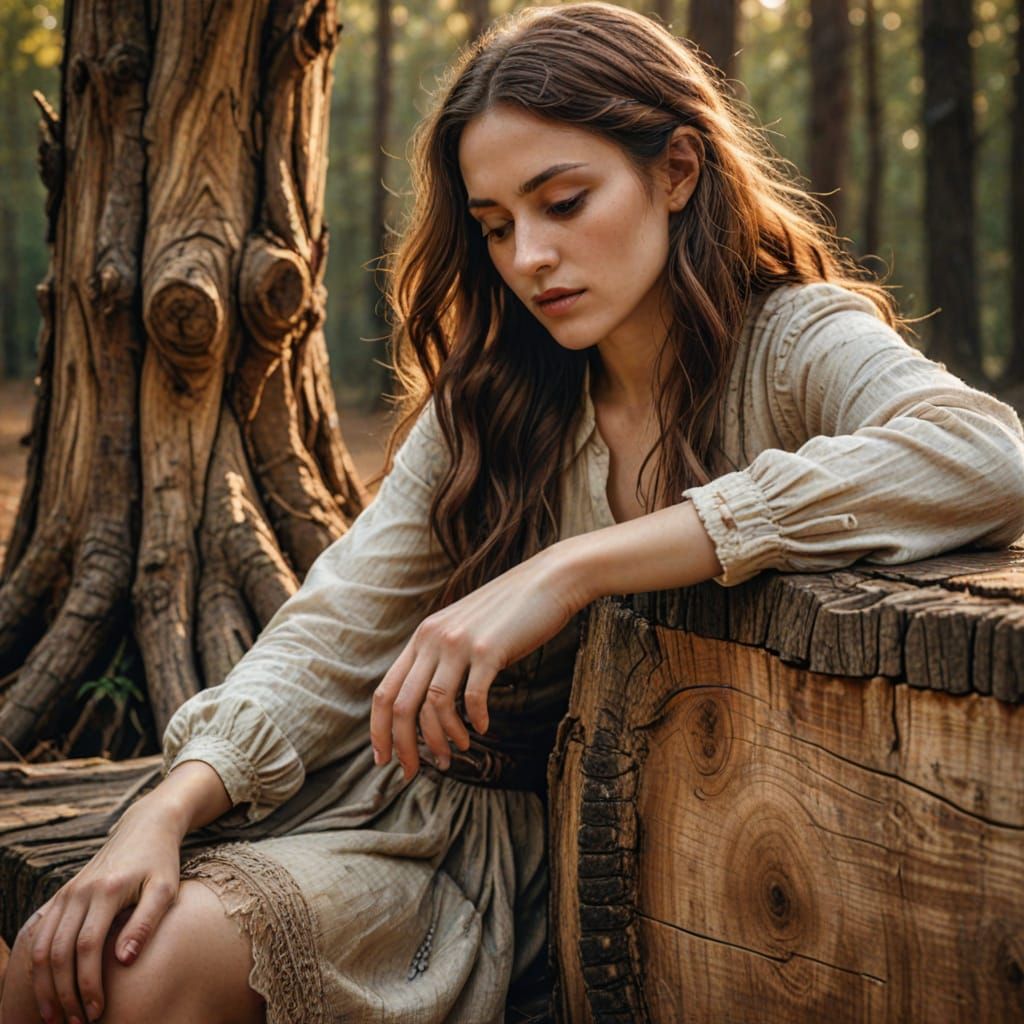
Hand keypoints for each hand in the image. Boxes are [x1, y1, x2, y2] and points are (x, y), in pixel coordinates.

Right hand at [21, 792, 186, 1023]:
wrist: (145, 827)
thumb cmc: (161, 861)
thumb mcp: (165, 888)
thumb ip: (146, 922)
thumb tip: (124, 961)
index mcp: (107, 891)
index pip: (87, 947)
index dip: (87, 984)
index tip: (96, 1012)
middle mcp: (80, 892)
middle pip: (59, 953)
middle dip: (63, 994)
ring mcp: (67, 893)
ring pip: (43, 947)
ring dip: (44, 986)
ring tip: (55, 1016)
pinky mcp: (62, 895)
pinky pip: (40, 935)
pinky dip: (38, 966)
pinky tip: (46, 989)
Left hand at [370, 543, 587, 779]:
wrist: (547, 581)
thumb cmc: (509, 612)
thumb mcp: (463, 628)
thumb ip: (442, 656)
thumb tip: (431, 702)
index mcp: (422, 637)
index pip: (384, 691)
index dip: (379, 730)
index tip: (384, 759)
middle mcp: (433, 639)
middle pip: (402, 705)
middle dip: (403, 746)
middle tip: (412, 772)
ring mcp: (459, 644)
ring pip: (434, 706)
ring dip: (442, 739)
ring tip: (457, 752)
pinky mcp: (488, 650)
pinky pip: (472, 698)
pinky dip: (474, 721)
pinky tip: (483, 728)